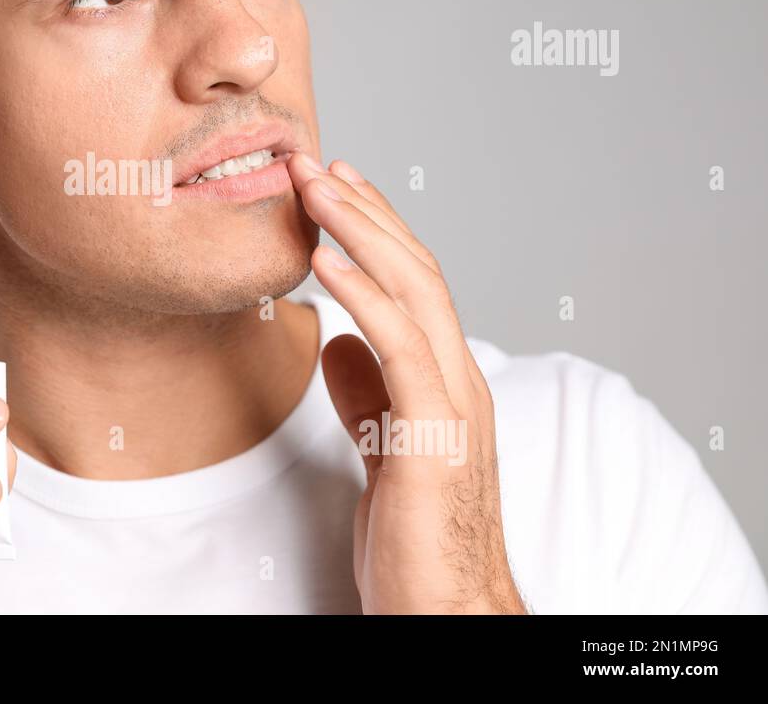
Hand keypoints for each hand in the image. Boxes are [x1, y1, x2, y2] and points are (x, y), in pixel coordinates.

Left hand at [287, 152, 525, 613]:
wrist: (446, 611)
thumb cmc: (417, 540)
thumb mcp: (382, 451)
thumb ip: (368, 396)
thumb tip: (338, 343)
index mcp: (446, 383)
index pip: (415, 286)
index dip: (375, 231)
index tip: (335, 188)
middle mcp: (459, 381)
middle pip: (418, 271)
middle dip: (364, 211)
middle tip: (315, 163)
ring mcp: (453, 405)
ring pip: (416, 292)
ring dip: (361, 231)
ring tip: (315, 186)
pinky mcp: (434, 436)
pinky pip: (401, 347)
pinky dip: (364, 294)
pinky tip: (327, 259)